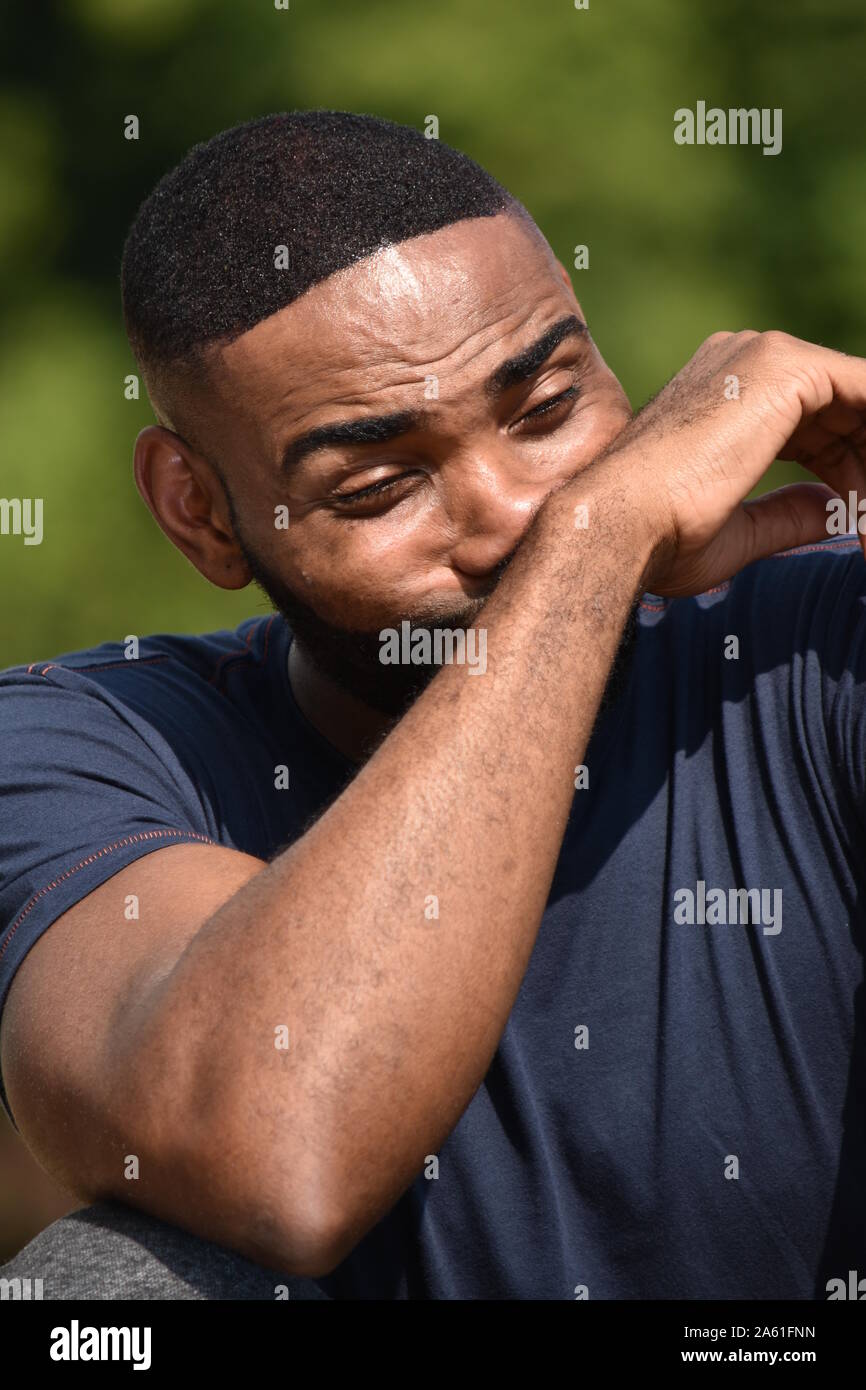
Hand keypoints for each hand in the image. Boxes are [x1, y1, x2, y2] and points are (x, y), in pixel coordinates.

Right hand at [590, 330, 865, 595]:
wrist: (618, 523)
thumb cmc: (659, 536)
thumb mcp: (738, 530)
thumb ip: (788, 512)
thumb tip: (832, 510)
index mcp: (721, 391)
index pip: (809, 421)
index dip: (841, 468)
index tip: (857, 511)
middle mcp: (740, 362)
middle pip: (837, 407)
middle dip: (861, 461)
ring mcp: (762, 357)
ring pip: (856, 398)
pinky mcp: (785, 368)